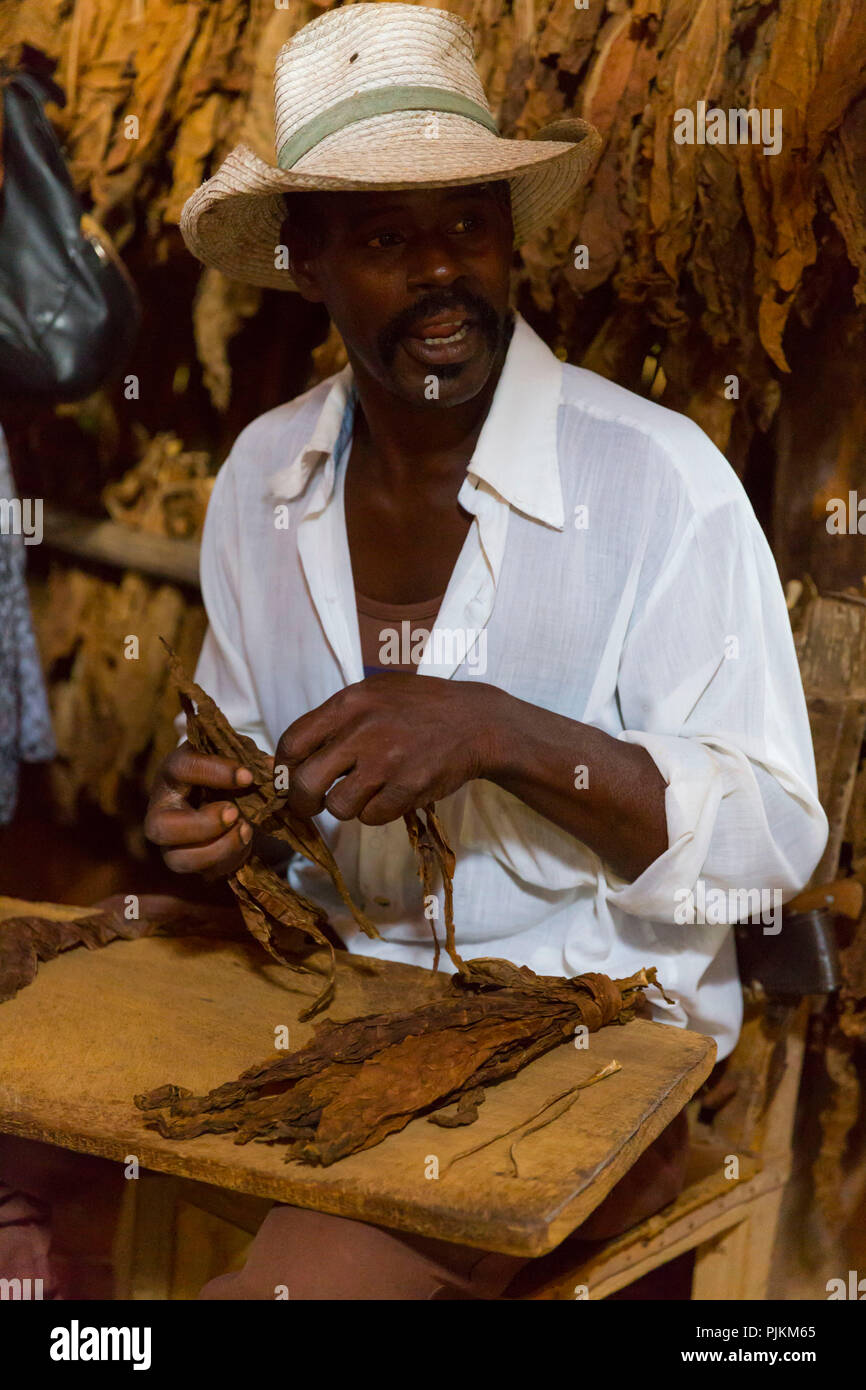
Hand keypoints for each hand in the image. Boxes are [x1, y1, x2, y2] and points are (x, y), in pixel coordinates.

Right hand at [144, 741, 258, 876]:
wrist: (221, 795)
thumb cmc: (222, 772)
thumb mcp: (231, 758)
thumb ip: (248, 758)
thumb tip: (270, 766)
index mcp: (172, 773)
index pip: (182, 768)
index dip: (215, 772)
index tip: (248, 776)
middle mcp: (162, 810)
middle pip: (160, 827)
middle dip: (202, 824)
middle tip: (234, 813)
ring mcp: (170, 842)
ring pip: (178, 859)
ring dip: (218, 849)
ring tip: (246, 829)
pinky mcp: (188, 862)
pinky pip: (205, 872)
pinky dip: (231, 860)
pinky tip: (245, 842)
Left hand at [274, 675, 499, 825]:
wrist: (476, 721)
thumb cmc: (420, 706)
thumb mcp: (374, 692)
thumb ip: (336, 718)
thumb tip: (295, 756)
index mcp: (348, 704)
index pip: (292, 743)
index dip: (285, 768)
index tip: (290, 778)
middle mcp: (361, 731)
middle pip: (305, 783)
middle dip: (303, 802)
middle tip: (311, 805)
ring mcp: (386, 761)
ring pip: (338, 807)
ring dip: (347, 806)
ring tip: (366, 791)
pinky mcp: (408, 787)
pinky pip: (371, 817)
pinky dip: (377, 813)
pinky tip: (391, 794)